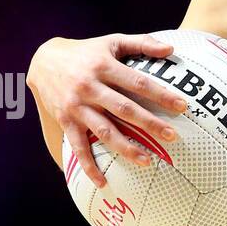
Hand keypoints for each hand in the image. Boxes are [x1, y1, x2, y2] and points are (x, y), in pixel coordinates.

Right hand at [27, 33, 188, 187]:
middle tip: (172, 137)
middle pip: (123, 108)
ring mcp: (77, 106)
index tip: (182, 106)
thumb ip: (141, 43)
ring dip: (125, 147)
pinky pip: (79, 147)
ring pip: (103, 130)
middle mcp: (89, 87)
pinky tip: (103, 183)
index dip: (160, 94)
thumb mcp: (111, 41)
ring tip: (147, 161)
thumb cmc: (87, 52)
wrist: (44, 61)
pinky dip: (89, 166)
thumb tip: (170, 48)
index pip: (137, 82)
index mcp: (104, 66)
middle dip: (149, 123)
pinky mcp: (66, 121)